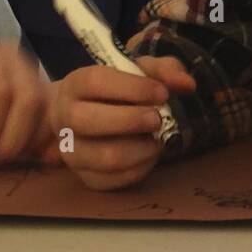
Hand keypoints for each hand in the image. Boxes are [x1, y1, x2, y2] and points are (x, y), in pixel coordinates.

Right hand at [50, 56, 195, 189]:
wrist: (88, 115)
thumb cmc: (117, 90)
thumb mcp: (137, 71)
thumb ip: (162, 71)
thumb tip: (187, 84)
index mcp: (75, 84)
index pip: (96, 82)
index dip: (132, 88)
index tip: (162, 93)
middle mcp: (64, 118)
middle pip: (91, 121)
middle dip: (132, 121)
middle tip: (157, 119)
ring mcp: (71, 151)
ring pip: (105, 157)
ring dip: (140, 149)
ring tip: (156, 139)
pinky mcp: (85, 178)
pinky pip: (113, 180)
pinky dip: (140, 169)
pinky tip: (148, 154)